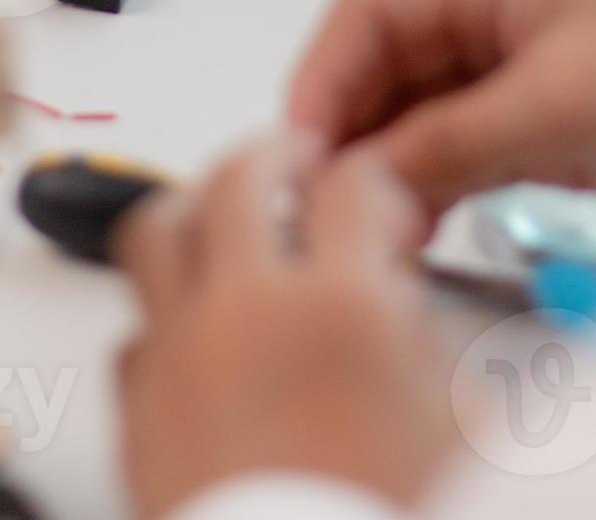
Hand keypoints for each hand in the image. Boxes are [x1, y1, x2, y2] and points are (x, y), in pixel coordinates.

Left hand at [117, 137, 450, 519]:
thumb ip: (436, 357)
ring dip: (193, 206)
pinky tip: (190, 332)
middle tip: (296, 163)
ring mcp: (178, 354)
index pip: (352, 188)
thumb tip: (409, 318)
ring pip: (154, 230)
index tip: (385, 207)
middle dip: (276, 155)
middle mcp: (247, 310)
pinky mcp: (134, 411)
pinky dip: (159, 316)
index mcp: (341, 306)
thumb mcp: (464, 440)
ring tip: (218, 210)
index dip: (376, 186)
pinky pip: (131, 332)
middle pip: (241, 176)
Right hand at [285, 0, 595, 223]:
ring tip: (362, 231)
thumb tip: (354, 183)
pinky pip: (455, 149)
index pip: (372, 8)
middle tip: (320, 206)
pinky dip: (426, 186)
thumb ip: (448, 142)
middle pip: (385, 61)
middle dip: (348, 127)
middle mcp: (495, 13)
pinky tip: (408, 232)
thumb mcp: (558, 108)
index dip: (324, 72)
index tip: (301, 150)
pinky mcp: (538, 126)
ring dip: (383, 165)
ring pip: (414, 112)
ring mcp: (515, 72)